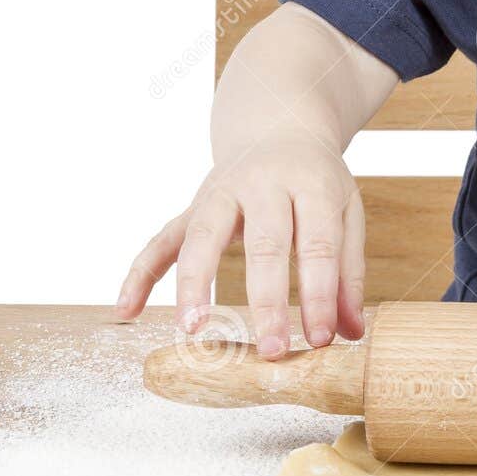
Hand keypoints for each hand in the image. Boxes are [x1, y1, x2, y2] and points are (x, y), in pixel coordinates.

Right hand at [114, 132, 366, 357]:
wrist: (279, 126)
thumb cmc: (317, 182)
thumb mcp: (347, 212)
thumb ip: (348, 272)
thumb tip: (350, 334)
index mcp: (311, 183)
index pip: (317, 244)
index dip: (320, 294)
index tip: (319, 339)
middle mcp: (263, 183)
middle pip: (264, 243)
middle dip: (268, 300)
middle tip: (271, 349)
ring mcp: (222, 192)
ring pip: (203, 236)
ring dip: (195, 284)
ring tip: (193, 329)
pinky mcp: (193, 205)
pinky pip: (161, 239)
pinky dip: (140, 273)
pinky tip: (126, 310)